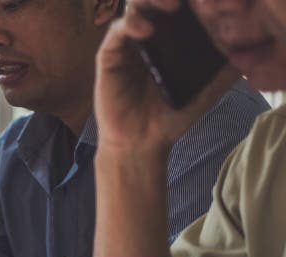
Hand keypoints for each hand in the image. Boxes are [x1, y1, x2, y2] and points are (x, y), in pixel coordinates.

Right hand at [95, 0, 239, 152]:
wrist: (143, 141)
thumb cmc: (173, 115)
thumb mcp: (210, 87)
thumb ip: (227, 65)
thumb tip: (247, 42)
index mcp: (176, 37)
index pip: (185, 5)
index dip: (197, 1)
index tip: (213, 2)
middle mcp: (152, 33)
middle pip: (160, 0)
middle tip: (189, 0)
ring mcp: (130, 42)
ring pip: (137, 6)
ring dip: (153, 1)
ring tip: (171, 7)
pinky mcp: (110, 54)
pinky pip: (118, 30)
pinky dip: (131, 24)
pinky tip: (146, 31)